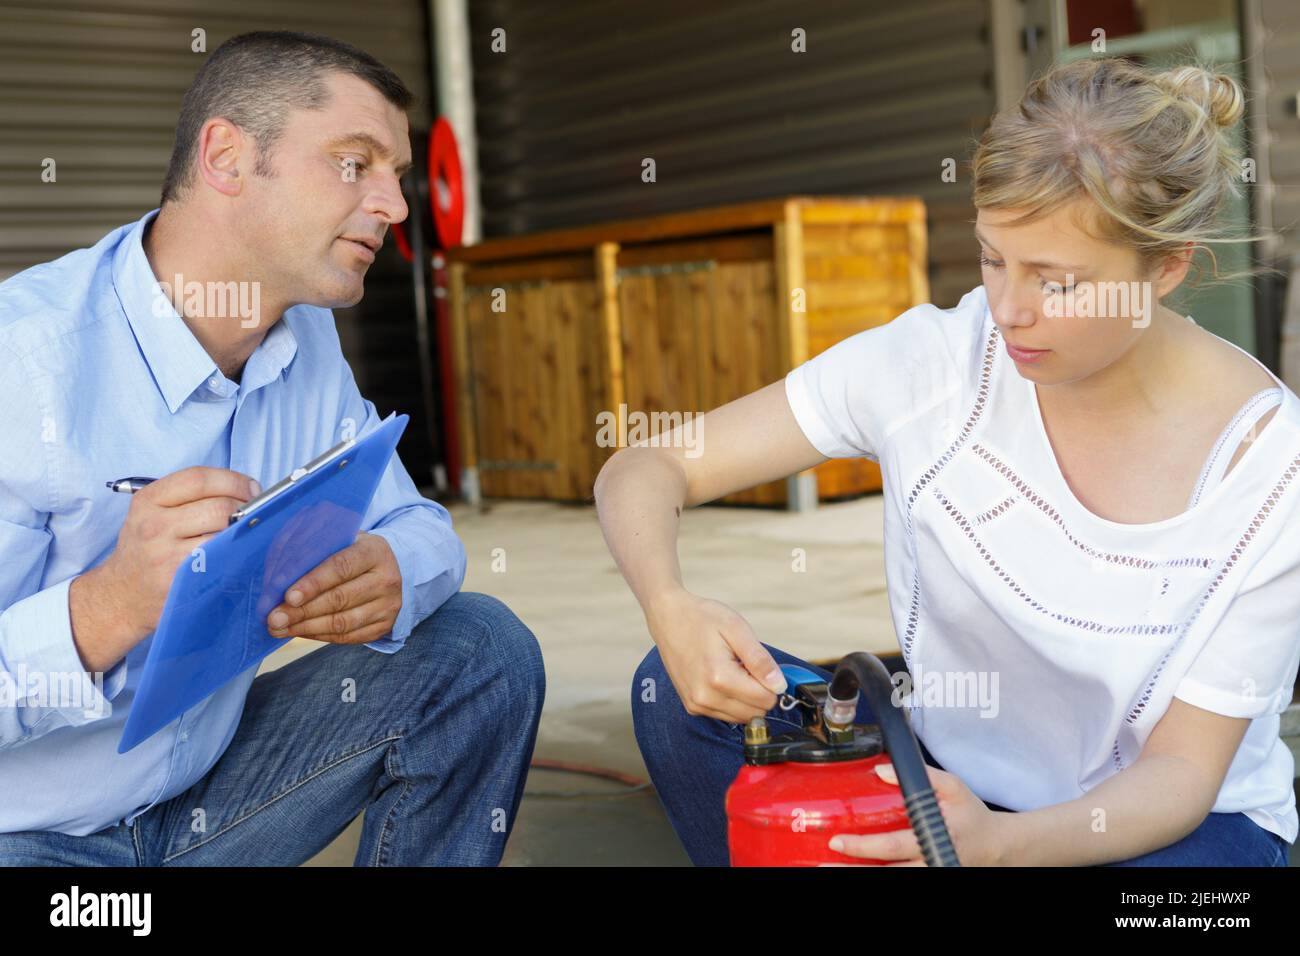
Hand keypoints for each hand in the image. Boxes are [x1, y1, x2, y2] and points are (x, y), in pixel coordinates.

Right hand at [102, 466, 258, 638]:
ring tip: (245, 533)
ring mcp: (165, 555)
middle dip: (245, 508)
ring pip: (222, 535)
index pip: (199, 479)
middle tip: (254, 513)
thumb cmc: (147, 548)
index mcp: (148, 500)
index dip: (234, 480)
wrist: (121, 594)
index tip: (251, 487)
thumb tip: (249, 490)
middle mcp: (154, 525)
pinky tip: (236, 553)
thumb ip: (191, 497)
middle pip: (218, 507)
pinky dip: (234, 554)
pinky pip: (219, 561)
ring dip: (242, 532)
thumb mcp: (153, 513)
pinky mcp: (178, 581)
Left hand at [265, 532, 401, 644]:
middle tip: (274, 618)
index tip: (287, 597)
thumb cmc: (354, 553)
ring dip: (306, 627)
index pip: (341, 567)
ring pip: (342, 622)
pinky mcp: (383, 626)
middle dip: (302, 611)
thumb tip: (279, 573)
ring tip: (279, 628)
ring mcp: (387, 605)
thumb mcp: (341, 540)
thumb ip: (314, 549)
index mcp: (374, 552)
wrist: (392, 569)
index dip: (313, 583)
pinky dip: (318, 635)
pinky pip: (346, 636)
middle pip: (339, 599)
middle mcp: (386, 579)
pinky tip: (299, 631)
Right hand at [644, 589, 786, 723]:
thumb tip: (780, 686)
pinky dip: (732, 700)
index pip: (765, 700)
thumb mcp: (737, 630)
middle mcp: (705, 698)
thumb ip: (760, 660)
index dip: (771, 683)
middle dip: (759, 691)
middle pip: (755, 713)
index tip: (760, 664)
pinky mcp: (692, 706)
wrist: (668, 617)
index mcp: (719, 678)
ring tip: (733, 669)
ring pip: (741, 718)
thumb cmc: (702, 618)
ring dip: (746, 698)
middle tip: (746, 665)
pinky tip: (722, 677)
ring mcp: (697, 704)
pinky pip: (726, 714)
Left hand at [822, 762, 1009, 865]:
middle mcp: (930, 862)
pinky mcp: (930, 878)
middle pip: (886, 873)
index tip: (838, 842)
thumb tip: (882, 771)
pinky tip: (858, 869)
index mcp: (934, 839)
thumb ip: (922, 776)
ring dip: (861, 874)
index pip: (892, 847)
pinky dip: (878, 874)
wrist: (997, 847)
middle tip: (824, 864)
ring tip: (832, 869)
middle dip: (853, 869)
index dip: (863, 847)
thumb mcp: (953, 787)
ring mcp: (931, 874)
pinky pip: (901, 880)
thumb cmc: (972, 815)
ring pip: (892, 879)